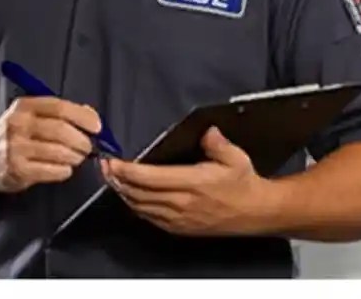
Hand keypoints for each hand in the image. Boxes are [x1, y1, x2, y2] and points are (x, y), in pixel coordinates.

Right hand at [0, 96, 102, 192]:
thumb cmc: (15, 135)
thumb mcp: (31, 116)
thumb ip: (59, 114)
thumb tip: (91, 115)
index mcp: (24, 106)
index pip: (59, 107)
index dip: (82, 117)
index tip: (97, 127)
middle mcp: (17, 124)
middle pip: (61, 130)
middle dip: (82, 141)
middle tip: (87, 148)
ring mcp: (16, 148)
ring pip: (59, 152)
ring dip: (75, 157)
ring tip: (76, 158)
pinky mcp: (17, 170)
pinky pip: (52, 171)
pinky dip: (64, 171)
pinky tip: (64, 169)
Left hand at [101, 127, 275, 236]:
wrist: (256, 213)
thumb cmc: (244, 183)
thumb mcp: (235, 157)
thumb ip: (217, 142)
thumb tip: (206, 130)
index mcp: (194, 184)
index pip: (150, 178)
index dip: (127, 170)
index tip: (112, 161)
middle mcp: (183, 204)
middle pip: (139, 194)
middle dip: (117, 180)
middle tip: (104, 166)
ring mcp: (180, 220)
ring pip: (141, 207)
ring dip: (123, 193)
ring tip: (111, 178)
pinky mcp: (180, 229)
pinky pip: (150, 218)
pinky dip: (135, 206)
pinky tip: (128, 195)